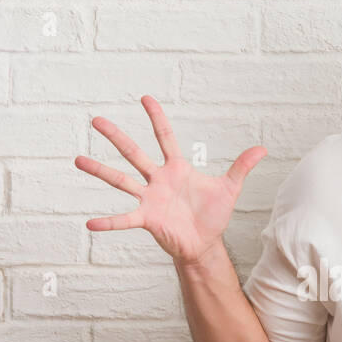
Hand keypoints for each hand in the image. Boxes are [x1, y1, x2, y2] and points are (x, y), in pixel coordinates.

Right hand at [74, 95, 266, 264]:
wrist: (205, 244)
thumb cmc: (213, 215)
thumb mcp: (230, 188)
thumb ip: (242, 167)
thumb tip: (263, 149)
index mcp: (176, 168)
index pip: (164, 136)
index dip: (156, 117)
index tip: (145, 98)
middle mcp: (158, 179)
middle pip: (134, 152)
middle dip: (116, 136)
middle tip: (96, 120)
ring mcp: (149, 198)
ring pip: (121, 180)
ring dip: (100, 171)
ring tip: (78, 159)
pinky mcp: (147, 219)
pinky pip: (124, 219)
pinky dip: (108, 222)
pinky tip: (90, 224)